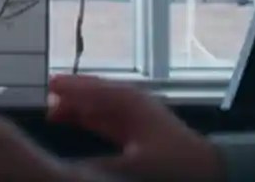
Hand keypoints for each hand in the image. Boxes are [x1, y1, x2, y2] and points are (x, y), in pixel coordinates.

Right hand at [47, 74, 224, 181]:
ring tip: (53, 109)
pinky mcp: (139, 131)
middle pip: (96, 93)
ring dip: (79, 105)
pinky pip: (107, 117)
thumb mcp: (133, 165)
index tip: (50, 84)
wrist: (206, 170)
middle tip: (47, 92)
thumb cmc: (173, 164)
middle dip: (72, 92)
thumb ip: (97, 165)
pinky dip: (89, 116)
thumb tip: (69, 169)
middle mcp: (133, 104)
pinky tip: (77, 119)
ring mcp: (137, 117)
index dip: (72, 87)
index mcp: (131, 103)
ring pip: (100, 105)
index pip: (96, 90)